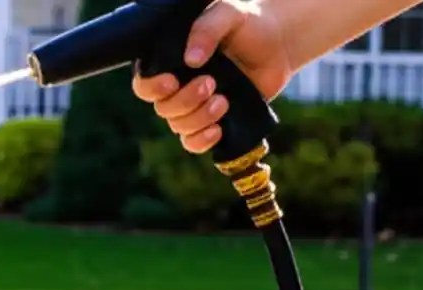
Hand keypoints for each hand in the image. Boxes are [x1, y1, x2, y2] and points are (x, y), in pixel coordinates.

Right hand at [132, 0, 293, 153]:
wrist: (278, 43)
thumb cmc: (248, 24)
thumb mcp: (228, 15)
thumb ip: (207, 30)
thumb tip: (191, 60)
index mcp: (170, 62)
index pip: (144, 84)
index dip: (152, 88)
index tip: (171, 82)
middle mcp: (177, 87)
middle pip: (163, 109)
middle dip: (185, 101)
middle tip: (211, 83)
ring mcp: (194, 107)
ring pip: (179, 126)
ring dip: (199, 118)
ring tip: (224, 101)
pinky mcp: (213, 121)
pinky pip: (193, 143)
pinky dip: (202, 141)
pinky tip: (218, 130)